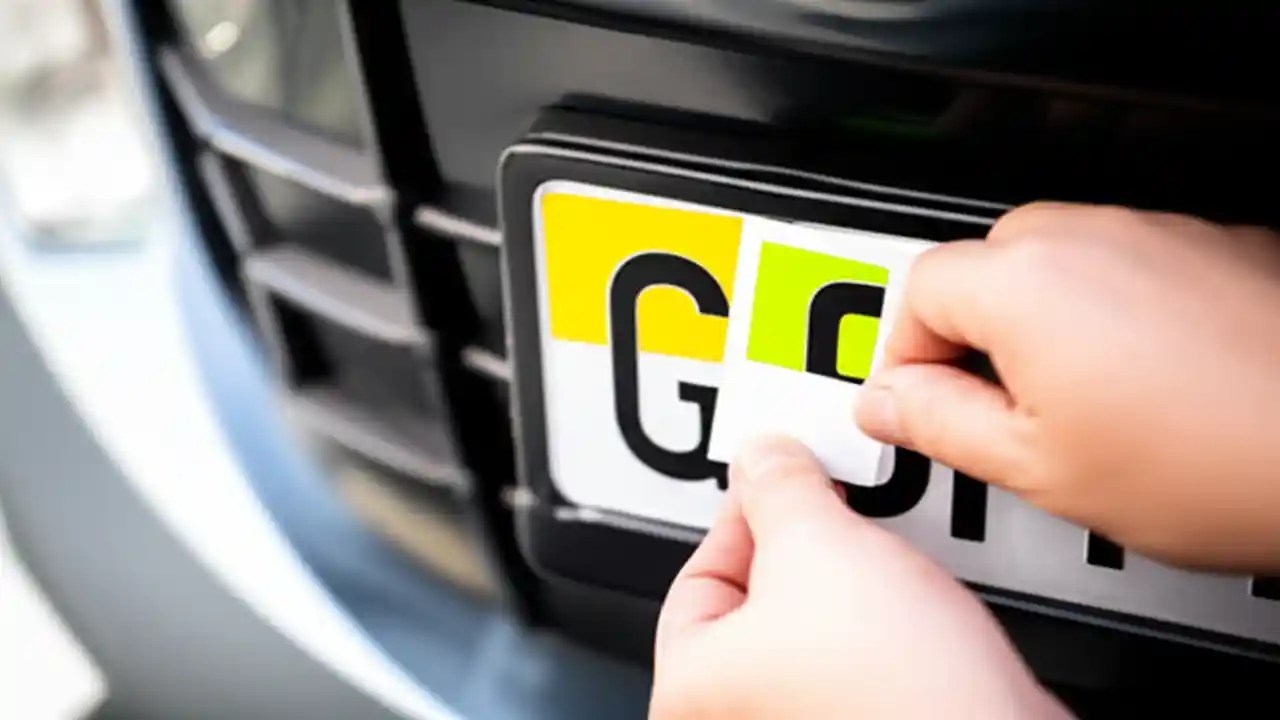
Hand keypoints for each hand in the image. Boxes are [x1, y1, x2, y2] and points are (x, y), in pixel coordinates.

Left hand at [650, 436, 1068, 719]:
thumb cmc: (896, 692)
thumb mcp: (818, 544)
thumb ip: (777, 487)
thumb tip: (762, 458)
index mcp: (690, 688)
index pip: (695, 577)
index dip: (742, 512)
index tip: (779, 479)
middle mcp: (736, 716)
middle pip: (750, 604)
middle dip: (794, 547)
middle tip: (827, 509)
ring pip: (807, 632)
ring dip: (840, 585)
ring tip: (873, 554)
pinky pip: (851, 662)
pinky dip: (872, 627)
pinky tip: (903, 603)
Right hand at [856, 201, 1279, 571]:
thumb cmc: (1218, 462)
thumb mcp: (1037, 468)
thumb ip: (936, 424)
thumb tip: (887, 404)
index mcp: (1024, 283)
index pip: (914, 293)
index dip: (908, 358)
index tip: (925, 404)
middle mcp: (1088, 236)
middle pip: (981, 269)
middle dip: (975, 338)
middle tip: (1001, 412)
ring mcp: (1156, 232)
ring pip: (1056, 266)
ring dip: (1045, 327)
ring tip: (1086, 410)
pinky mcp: (1214, 245)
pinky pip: (1126, 267)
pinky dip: (1114, 316)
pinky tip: (1148, 387)